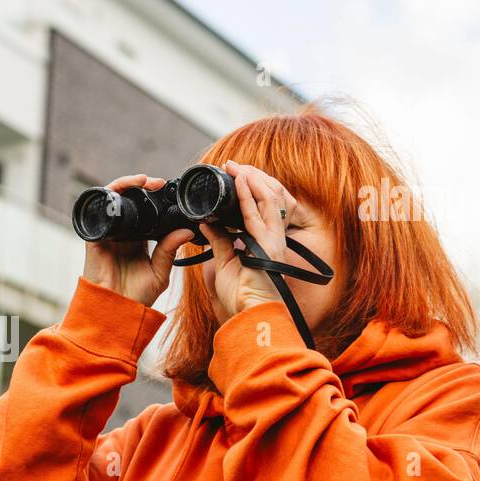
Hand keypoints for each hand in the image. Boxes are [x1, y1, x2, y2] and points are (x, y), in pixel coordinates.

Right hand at [81, 174, 194, 305]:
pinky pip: (99, 209)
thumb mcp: (160, 272)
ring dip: (127, 185)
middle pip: (129, 200)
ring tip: (143, 181)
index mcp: (138, 240)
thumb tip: (186, 230)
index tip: (167, 191)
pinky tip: (124, 189)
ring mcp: (108, 233)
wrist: (116, 310)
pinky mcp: (95, 236)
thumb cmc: (136, 297)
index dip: (153, 198)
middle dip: (142, 186)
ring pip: (114, 199)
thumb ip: (170, 250)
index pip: (145, 211)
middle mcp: (122, 234)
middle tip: (157, 183)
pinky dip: (110, 194)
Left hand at [199, 160, 296, 323]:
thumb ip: (219, 241)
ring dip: (252, 180)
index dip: (248, 190)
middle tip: (233, 165)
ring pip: (268, 199)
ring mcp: (273, 239)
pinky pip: (262, 212)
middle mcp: (271, 237)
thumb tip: (206, 224)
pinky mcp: (269, 243)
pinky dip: (252, 194)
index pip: (258, 208)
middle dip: (251, 179)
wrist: (249, 315)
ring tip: (238, 167)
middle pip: (266, 198)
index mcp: (261, 242)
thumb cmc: (241, 296)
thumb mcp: (224, 263)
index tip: (232, 176)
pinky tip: (243, 181)